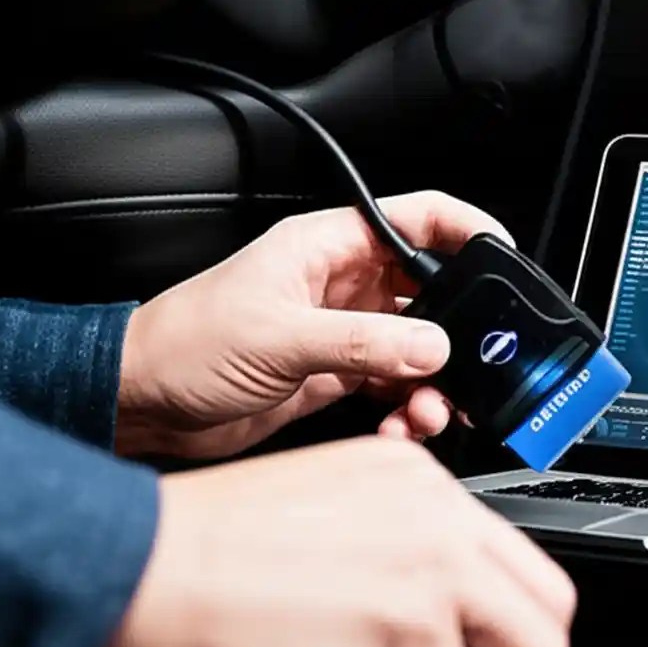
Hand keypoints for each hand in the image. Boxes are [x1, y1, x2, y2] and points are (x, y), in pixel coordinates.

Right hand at [93, 436, 575, 646]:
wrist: (139, 563)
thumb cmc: (203, 549)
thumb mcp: (330, 519)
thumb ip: (399, 554)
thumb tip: (435, 625)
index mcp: (417, 477)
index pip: (507, 555)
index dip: (488, 617)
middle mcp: (439, 509)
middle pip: (547, 600)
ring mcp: (433, 563)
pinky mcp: (411, 626)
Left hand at [115, 191, 512, 458]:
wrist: (142, 403)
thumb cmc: (184, 345)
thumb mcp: (280, 337)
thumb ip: (363, 342)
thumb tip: (433, 346)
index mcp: (329, 247)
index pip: (418, 219)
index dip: (468, 230)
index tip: (505, 258)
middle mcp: (344, 285)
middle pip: (432, 293)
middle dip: (461, 330)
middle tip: (480, 363)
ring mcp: (345, 331)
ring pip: (420, 348)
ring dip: (436, 382)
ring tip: (433, 410)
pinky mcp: (337, 374)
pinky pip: (396, 387)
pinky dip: (408, 409)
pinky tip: (400, 427)